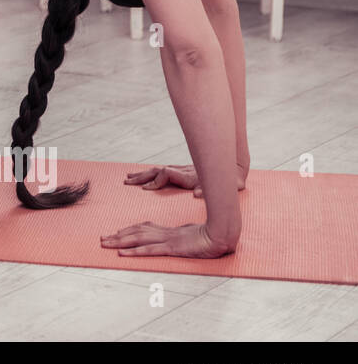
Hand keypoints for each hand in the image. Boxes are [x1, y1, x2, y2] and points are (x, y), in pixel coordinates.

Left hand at [101, 221, 234, 257]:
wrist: (221, 234)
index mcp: (169, 230)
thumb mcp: (192, 234)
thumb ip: (182, 234)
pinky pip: (149, 250)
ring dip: (120, 242)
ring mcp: (167, 240)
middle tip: (102, 238)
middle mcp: (164, 233)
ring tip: (106, 244)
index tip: (116, 233)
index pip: (143, 228)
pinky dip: (134, 252)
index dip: (128, 230)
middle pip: (136, 233)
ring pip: (138, 240)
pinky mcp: (171, 248)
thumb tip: (178, 236)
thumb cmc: (210, 234)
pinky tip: (123, 254)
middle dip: (117, 236)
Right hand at [125, 164, 246, 198]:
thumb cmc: (233, 180)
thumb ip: (212, 191)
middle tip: (127, 182)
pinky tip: (144, 176)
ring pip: (158, 170)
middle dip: (141, 177)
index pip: (165, 175)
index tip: (145, 190)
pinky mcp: (184, 172)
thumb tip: (196, 195)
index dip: (155, 182)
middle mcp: (184, 171)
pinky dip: (151, 174)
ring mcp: (183, 170)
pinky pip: (163, 172)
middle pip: (157, 171)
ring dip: (143, 174)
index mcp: (191, 176)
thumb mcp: (227, 186)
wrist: (238, 168)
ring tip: (128, 178)